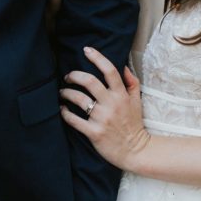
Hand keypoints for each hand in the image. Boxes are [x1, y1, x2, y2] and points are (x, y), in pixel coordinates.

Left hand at [60, 47, 150, 170]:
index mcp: (122, 95)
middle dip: (74, 75)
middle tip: (68, 77)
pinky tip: (62, 109)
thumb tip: (124, 67)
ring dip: (66, 93)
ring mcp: (102, 119)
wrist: (135, 151)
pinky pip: (73, 119)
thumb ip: (131, 83)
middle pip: (89, 81)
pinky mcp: (93, 132)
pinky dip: (65, 112)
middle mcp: (111, 104)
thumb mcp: (137, 102)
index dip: (97, 57)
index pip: (110, 71)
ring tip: (62, 93)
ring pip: (78, 98)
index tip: (87, 50)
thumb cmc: (134, 124)